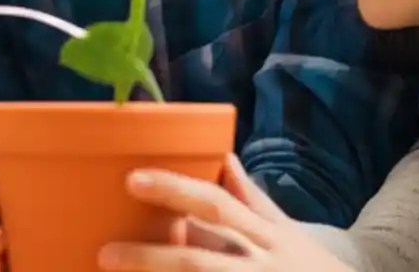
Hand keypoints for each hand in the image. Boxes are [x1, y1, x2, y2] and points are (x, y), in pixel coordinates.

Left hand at [100, 154, 353, 271]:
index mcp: (267, 237)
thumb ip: (253, 201)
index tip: (133, 180)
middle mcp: (261, 266)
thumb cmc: (312, 270)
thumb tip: (225, 158)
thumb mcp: (288, 233)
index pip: (216, 207)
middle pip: (199, 261)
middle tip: (105, 253)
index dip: (175, 191)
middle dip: (151, 258)